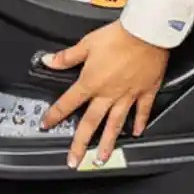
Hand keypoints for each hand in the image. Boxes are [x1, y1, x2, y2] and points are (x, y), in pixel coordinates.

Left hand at [40, 21, 169, 167]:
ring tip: (101, 158)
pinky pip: (142, 111)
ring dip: (106, 143)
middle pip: (90, 123)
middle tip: (74, 161)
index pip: (68, 103)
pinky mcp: (145, 92)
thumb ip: (67, 57)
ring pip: (115, 124)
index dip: (55, 114)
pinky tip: (137, 133)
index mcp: (91, 82)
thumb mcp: (87, 44)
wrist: (147, 32)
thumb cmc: (119, 36)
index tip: (46, 124)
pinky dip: (139, 123)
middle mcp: (108, 94)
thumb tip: (48, 61)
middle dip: (80, 144)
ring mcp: (128, 95)